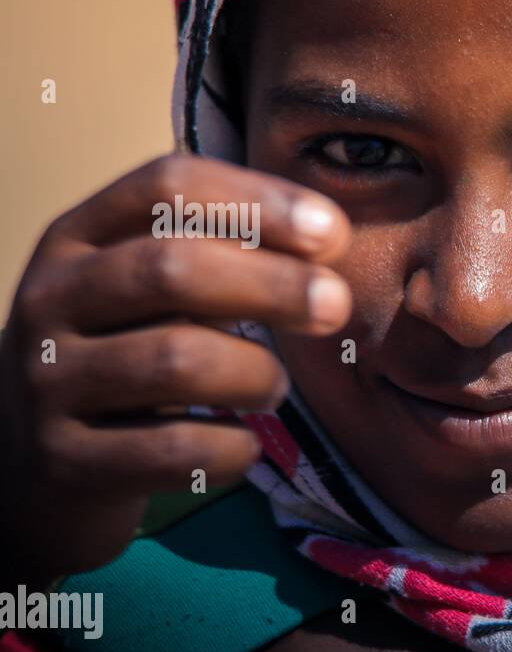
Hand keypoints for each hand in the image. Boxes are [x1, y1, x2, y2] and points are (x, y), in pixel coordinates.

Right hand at [0, 154, 351, 589]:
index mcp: (79, 236)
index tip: (333, 232)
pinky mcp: (64, 461)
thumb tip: (329, 236)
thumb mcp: (152, 291)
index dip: (258, 202)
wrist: (35, 464)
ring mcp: (47, 381)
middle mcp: (51, 298)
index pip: (166, 187)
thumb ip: (223, 254)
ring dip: (255, 374)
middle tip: (336, 306)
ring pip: (175, 360)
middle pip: (171, 268)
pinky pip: (172, 451)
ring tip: (273, 388)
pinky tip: (244, 446)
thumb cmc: (125, 355)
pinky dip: (231, 449)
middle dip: (273, 284)